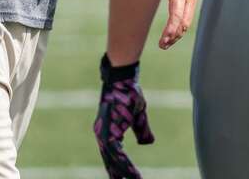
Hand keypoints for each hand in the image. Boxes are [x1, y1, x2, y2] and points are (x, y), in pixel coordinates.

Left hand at [93, 55, 152, 178]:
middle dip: (117, 174)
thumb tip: (146, 143)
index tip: (124, 177)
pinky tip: (134, 175)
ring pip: (113, 160)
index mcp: (108, 129)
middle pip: (109, 160)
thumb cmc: (129, 93)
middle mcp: (102, 133)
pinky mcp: (109, 131)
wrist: (123, 79)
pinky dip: (125, 166)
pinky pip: (117, 154)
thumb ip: (141, 129)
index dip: (119, 166)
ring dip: (124, 173)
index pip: (112, 154)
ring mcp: (104, 132)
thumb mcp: (138, 115)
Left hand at [158, 0, 195, 48]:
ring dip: (177, 33)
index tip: (163, 41)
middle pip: (184, 22)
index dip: (170, 30)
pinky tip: (172, 34)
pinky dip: (180, 26)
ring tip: (165, 43)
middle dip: (173, 36)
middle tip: (162, 45)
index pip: (176, 16)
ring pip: (187, 21)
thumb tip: (132, 4)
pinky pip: (188, 16)